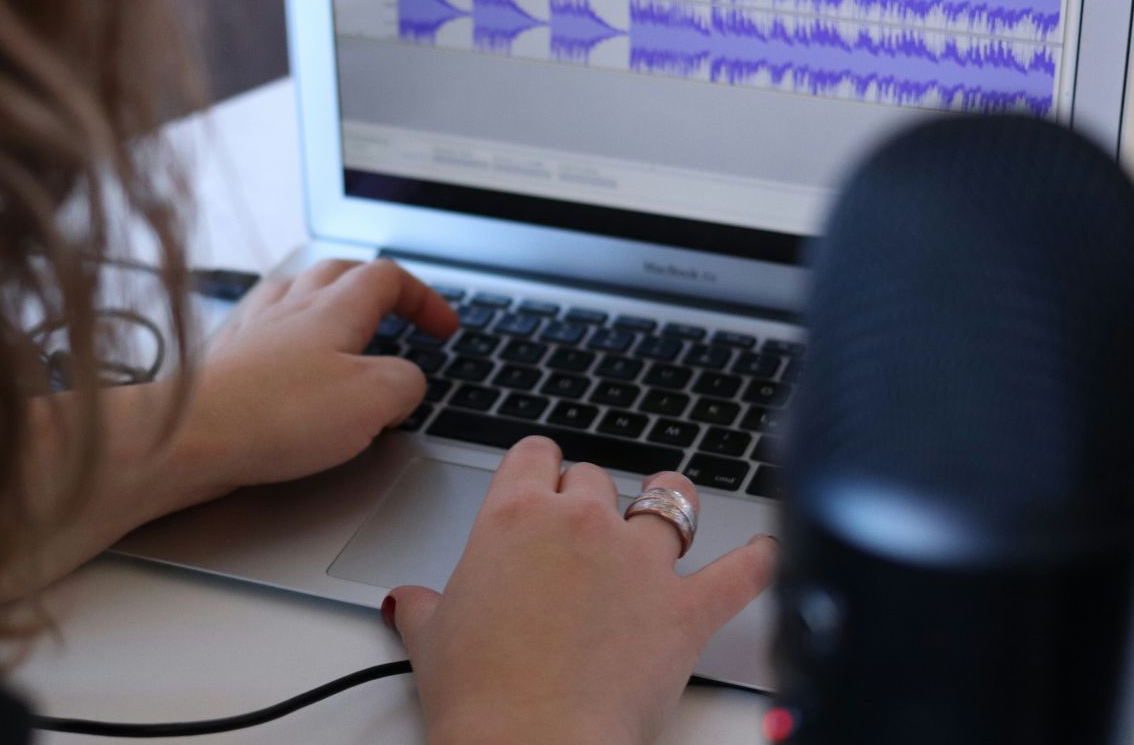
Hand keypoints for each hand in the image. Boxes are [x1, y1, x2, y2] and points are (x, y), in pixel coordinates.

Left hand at [170, 258, 457, 495]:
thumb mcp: (375, 400)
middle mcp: (291, 309)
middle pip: (339, 272)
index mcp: (335, 308)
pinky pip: (261, 326)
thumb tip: (406, 384)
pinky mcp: (225, 362)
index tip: (444, 329)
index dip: (424, 298)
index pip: (388, 277)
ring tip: (341, 318)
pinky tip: (282, 351)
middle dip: (377, 287)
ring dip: (327, 299)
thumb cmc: (276, 415)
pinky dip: (284, 330)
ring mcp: (253, 331)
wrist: (188, 436)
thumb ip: (406, 383)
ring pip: (295, 292)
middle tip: (397, 310)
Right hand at [385, 438, 777, 744]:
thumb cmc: (478, 695)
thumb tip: (408, 604)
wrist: (528, 744)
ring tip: (668, 509)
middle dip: (590, 497)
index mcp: (513, 517)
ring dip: (668, 503)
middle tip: (582, 529)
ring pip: (668, 500)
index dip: (539, 467)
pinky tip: (765, 554)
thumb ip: (425, 609)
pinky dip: (757, 563)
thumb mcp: (432, 641)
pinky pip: (739, 574)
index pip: (534, 456)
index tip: (541, 479)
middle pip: (595, 478)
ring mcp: (639, 561)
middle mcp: (580, 524)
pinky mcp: (685, 609)